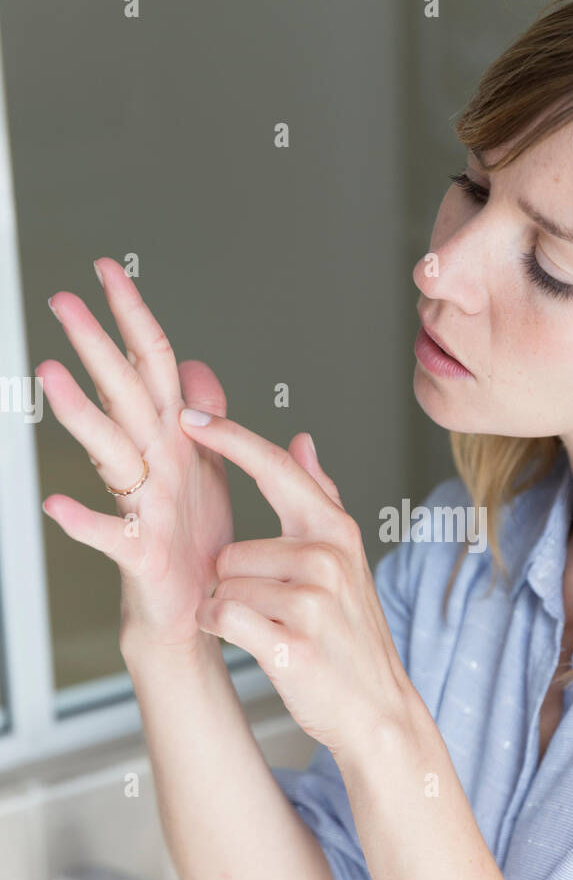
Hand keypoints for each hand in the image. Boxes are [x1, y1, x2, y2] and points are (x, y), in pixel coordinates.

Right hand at [38, 259, 233, 649]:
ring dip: (79, 412)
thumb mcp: (212, 467)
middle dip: (94, 344)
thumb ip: (205, 416)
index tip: (109, 272)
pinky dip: (82, 520)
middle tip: (63, 302)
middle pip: (122, 393)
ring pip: (108, 449)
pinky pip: (108, 532)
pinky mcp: (138, 550)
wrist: (197, 607)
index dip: (133, 317)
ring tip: (52, 377)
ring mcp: (141, 503)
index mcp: (174, 439)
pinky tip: (56, 504)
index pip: (153, 364)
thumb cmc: (198, 541)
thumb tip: (199, 366)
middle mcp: (153, 463)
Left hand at [178, 409, 411, 760]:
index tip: (188, 417)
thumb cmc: (350, 636)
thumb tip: (302, 439)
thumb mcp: (345, 559)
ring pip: (224, 587)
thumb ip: (320, 495)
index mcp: (336, 531)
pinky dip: (224, 632)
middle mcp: (327, 557)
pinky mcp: (291, 641)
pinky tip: (259, 645)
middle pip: (232, 551)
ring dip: (231, 613)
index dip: (229, 439)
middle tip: (275, 614)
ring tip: (273, 633)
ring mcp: (312, 600)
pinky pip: (222, 617)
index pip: (276, 468)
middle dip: (235, 585)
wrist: (376, 709)